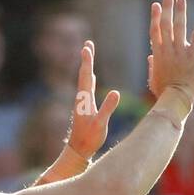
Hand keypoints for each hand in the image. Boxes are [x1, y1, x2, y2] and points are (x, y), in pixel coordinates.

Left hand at [66, 40, 120, 159]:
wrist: (78, 150)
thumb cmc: (89, 139)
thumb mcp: (100, 124)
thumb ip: (107, 108)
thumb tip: (115, 92)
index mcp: (84, 100)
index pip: (85, 76)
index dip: (87, 61)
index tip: (87, 47)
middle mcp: (82, 98)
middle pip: (84, 74)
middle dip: (87, 58)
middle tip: (88, 43)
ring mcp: (83, 102)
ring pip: (85, 79)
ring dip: (87, 66)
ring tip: (88, 54)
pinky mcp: (85, 107)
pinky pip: (87, 87)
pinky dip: (89, 78)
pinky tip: (91, 76)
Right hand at [147, 0, 193, 107]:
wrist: (176, 98)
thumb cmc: (164, 92)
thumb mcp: (153, 79)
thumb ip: (152, 66)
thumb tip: (150, 57)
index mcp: (158, 54)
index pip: (154, 31)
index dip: (154, 16)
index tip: (155, 5)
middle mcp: (168, 49)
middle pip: (165, 24)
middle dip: (166, 8)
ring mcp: (180, 50)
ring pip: (179, 26)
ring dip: (180, 11)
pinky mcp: (193, 54)